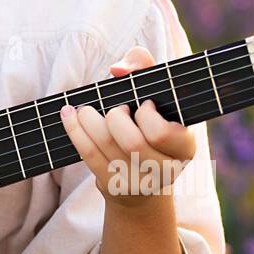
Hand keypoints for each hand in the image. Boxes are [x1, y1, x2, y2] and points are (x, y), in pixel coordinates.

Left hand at [59, 46, 197, 207]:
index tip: (143, 104)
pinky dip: (75, 130)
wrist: (142, 175)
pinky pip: (88, 155)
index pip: (162, 133)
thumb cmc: (148, 122)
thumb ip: (143, 66)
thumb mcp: (156, 92)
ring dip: (89, 119)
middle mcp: (166, 170)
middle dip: (115, 116)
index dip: (147, 114)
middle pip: (133, 141)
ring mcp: (139, 183)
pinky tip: (68, 115)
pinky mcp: (113, 187)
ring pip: (107, 145)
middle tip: (115, 108)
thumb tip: (118, 70)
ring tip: (85, 109)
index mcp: (185, 147)